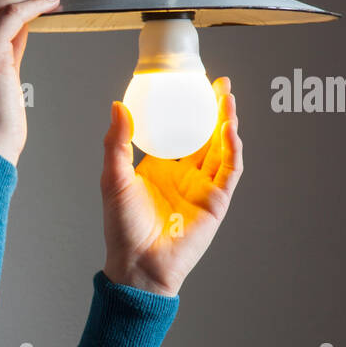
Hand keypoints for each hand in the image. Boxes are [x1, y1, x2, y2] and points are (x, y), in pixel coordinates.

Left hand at [100, 76, 241, 296]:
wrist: (138, 263)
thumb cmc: (123, 227)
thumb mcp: (113, 177)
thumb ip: (116, 142)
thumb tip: (116, 105)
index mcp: (161, 167)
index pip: (179, 131)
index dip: (186, 109)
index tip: (188, 84)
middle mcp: (185, 174)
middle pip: (206, 134)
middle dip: (214, 109)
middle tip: (218, 83)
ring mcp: (203, 187)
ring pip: (222, 147)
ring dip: (227, 122)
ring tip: (227, 97)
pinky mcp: (216, 201)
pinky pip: (229, 170)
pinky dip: (231, 148)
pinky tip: (228, 128)